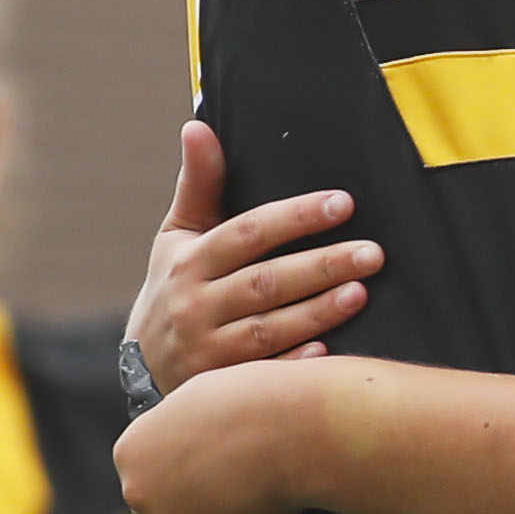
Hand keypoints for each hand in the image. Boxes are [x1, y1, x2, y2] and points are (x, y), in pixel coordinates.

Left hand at [116, 364, 315, 513]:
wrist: (293, 428)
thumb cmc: (250, 401)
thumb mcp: (193, 399)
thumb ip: (173, 432)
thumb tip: (182, 451)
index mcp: (129, 452)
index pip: (150, 469)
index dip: (185, 463)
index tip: (214, 453)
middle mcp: (140, 494)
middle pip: (166, 504)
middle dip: (195, 496)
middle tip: (235, 473)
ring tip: (254, 485)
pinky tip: (267, 503)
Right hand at [129, 122, 376, 394]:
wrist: (142, 374)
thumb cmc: (172, 291)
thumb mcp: (176, 238)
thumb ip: (198, 184)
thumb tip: (198, 126)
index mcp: (191, 262)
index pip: (247, 233)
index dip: (295, 218)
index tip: (342, 204)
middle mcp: (197, 306)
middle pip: (265, 282)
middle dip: (320, 265)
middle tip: (372, 252)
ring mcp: (209, 352)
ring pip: (267, 330)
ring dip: (316, 312)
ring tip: (361, 292)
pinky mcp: (222, 388)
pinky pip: (262, 378)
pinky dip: (292, 367)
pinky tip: (329, 356)